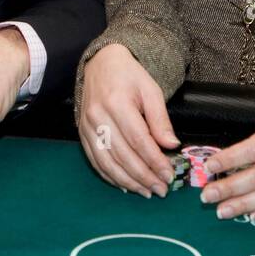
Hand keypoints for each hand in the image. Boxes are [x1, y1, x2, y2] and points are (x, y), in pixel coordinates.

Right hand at [78, 43, 179, 197]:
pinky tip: (125, 185)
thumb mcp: (151, 90)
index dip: (154, 161)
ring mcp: (87, 126)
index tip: (169, 175)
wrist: (100, 64)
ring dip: (128, 182)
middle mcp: (98, 116)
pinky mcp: (82, 133)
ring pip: (107, 163)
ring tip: (146, 192)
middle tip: (161, 190)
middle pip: (123, 155)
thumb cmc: (129, 76)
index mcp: (117, 102)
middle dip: (144, 177)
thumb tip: (171, 145)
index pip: (139, 140)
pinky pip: (96, 161)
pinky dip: (111, 177)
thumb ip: (160, 119)